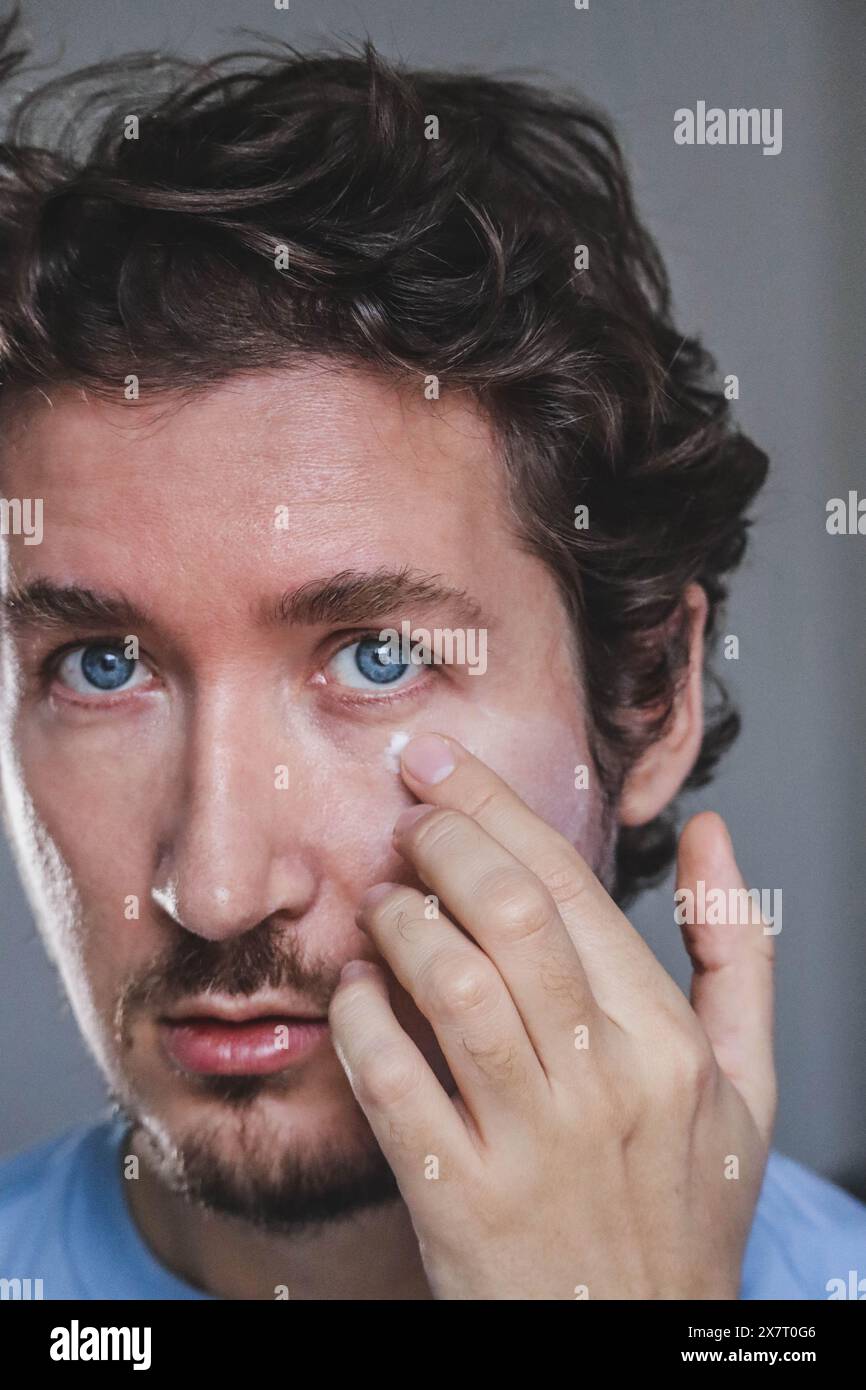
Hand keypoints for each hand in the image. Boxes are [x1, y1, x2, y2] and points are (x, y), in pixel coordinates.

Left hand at [328, 734, 775, 1299]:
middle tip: (407, 818)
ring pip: (450, 984)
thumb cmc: (683, 1203)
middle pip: (511, 913)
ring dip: (399, 920)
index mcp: (669, 1041)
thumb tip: (710, 833)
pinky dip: (360, 1016)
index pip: (572, 886)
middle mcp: (604, 1084)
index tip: (439, 764)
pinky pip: (389, 1081)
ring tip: (382, 901)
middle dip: (443, 840)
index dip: (493, 808)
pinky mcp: (458, 1201)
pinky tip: (357, 990)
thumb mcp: (745, 1081)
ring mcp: (530, 1146)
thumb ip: (734, 949)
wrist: (637, 1349)